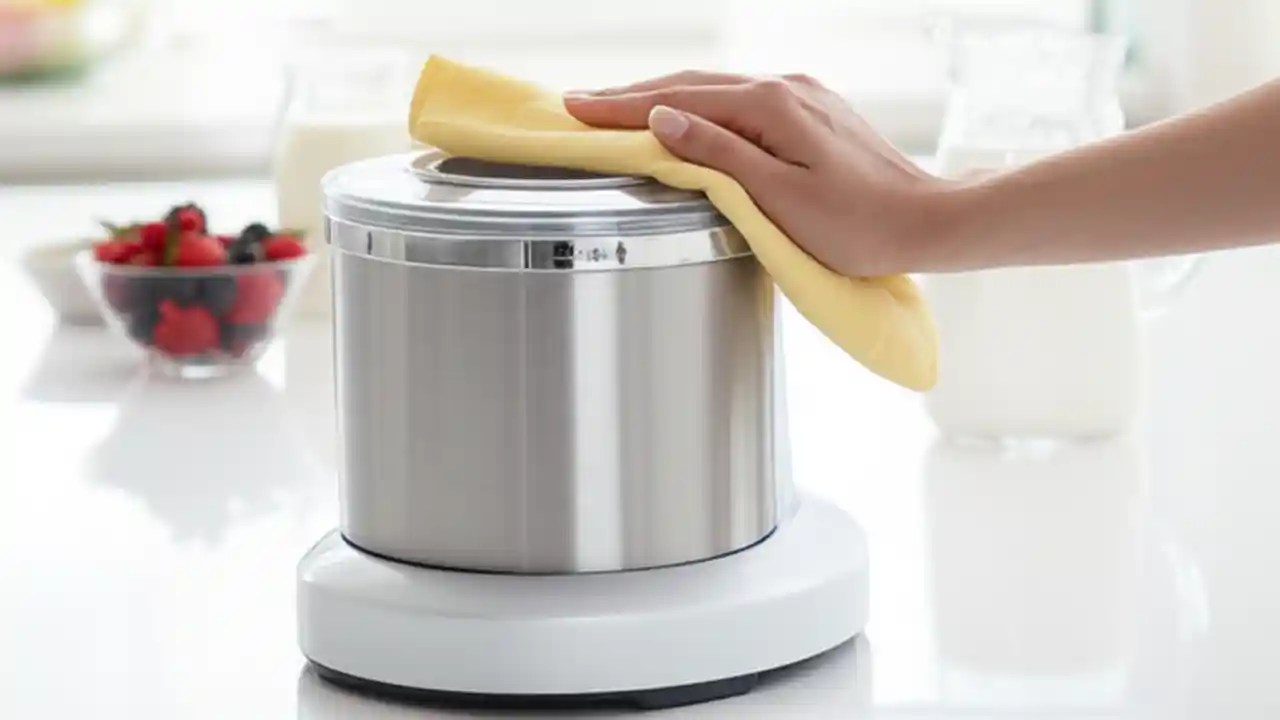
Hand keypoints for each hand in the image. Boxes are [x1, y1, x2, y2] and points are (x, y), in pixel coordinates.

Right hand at [564, 71, 952, 276]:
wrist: (926, 222)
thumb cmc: (858, 225)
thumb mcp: (779, 197)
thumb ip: (719, 155)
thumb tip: (664, 119)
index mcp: (772, 105)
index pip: (679, 100)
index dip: (622, 106)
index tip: (576, 106)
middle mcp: (786, 88)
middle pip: (693, 85)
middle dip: (634, 95)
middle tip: (583, 104)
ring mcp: (803, 97)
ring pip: (717, 90)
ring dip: (665, 97)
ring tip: (621, 109)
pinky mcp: (814, 113)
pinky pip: (742, 101)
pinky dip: (702, 107)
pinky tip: (687, 118)